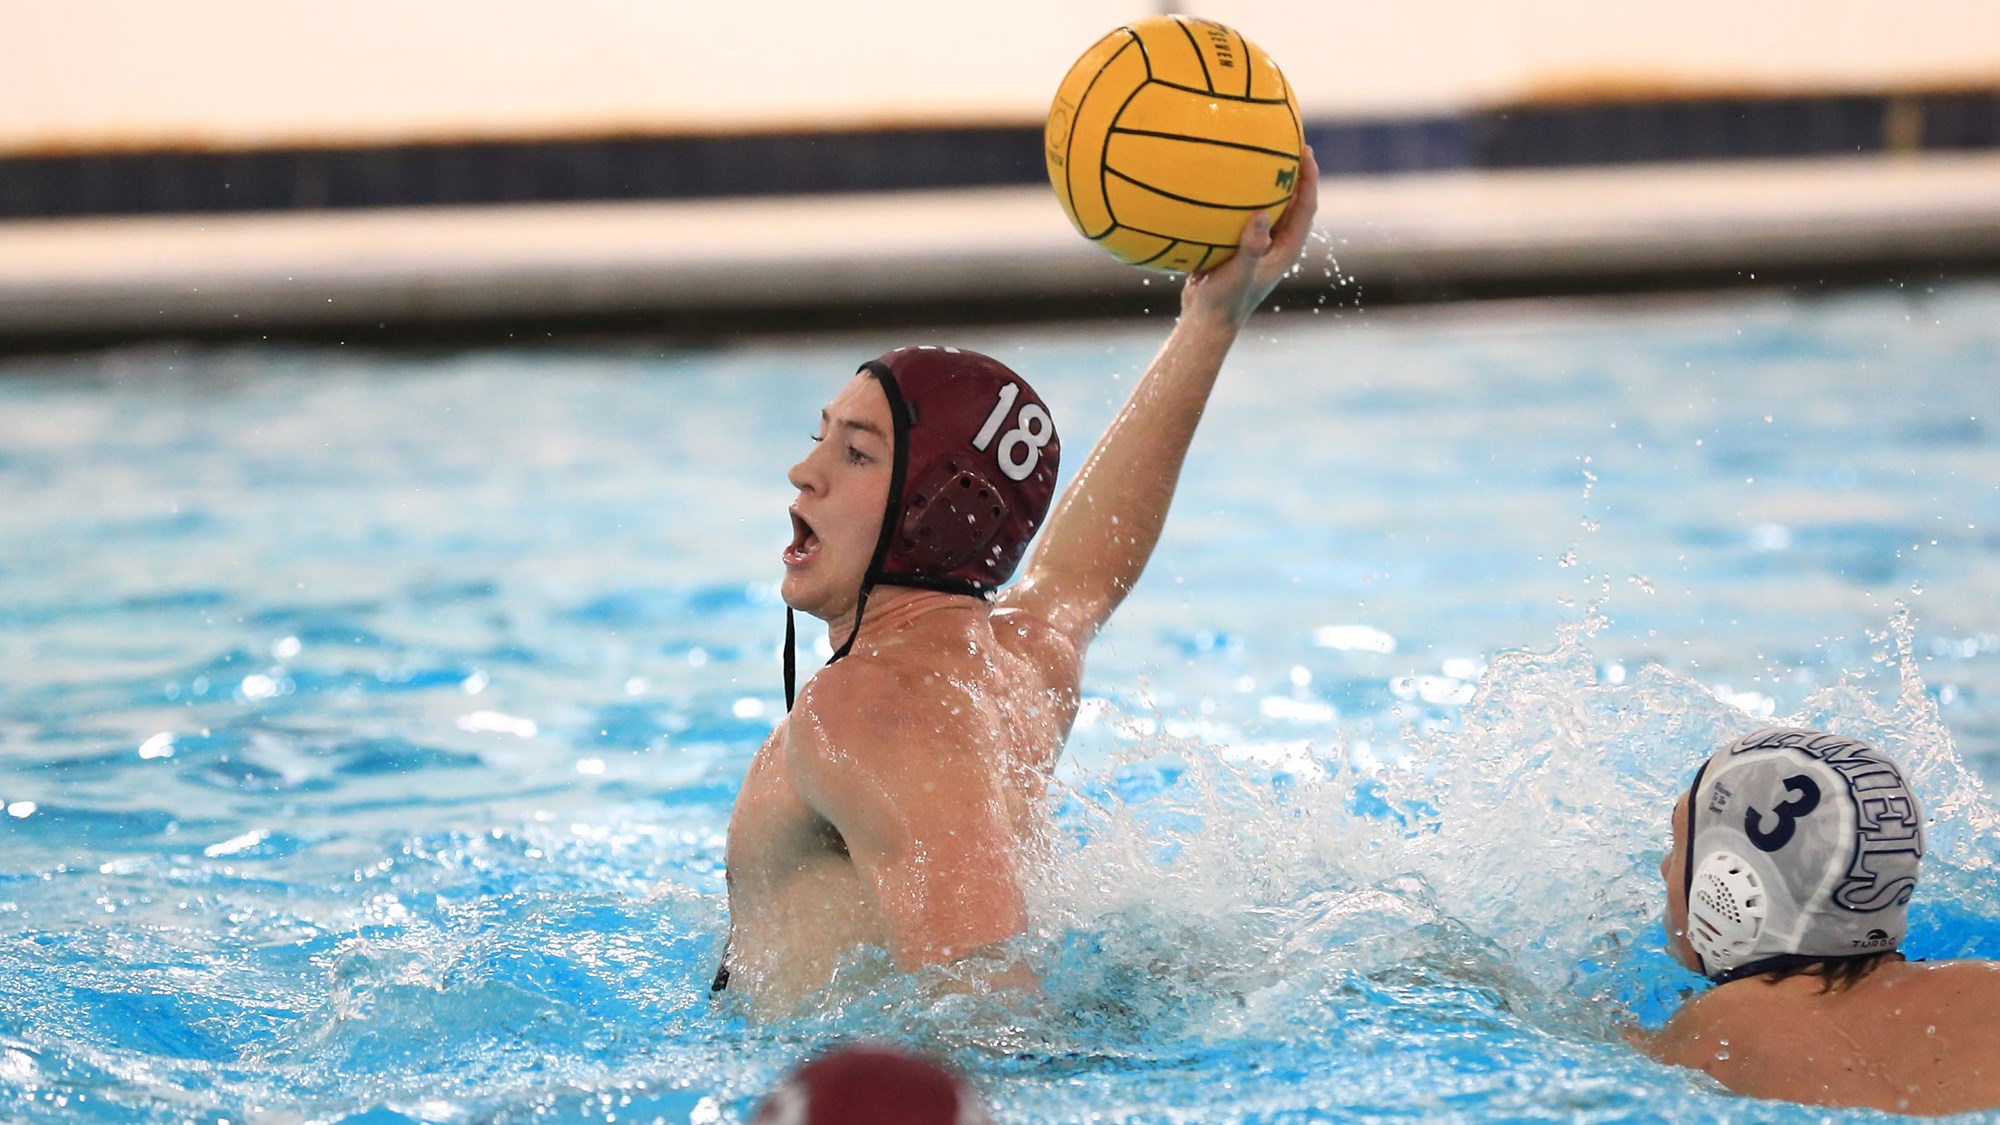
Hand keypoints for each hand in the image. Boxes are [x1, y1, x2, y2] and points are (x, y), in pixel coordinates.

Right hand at [1181, 145, 1320, 326]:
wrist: (1205, 320)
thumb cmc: (1224, 302)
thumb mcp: (1237, 274)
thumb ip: (1251, 248)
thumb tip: (1261, 215)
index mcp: (1286, 249)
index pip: (1306, 206)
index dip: (1310, 178)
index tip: (1306, 151)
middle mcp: (1276, 242)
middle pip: (1292, 199)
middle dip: (1292, 170)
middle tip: (1287, 139)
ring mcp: (1258, 242)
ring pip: (1268, 203)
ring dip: (1266, 180)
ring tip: (1256, 150)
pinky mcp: (1238, 243)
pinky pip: (1242, 211)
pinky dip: (1237, 194)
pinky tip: (1218, 176)